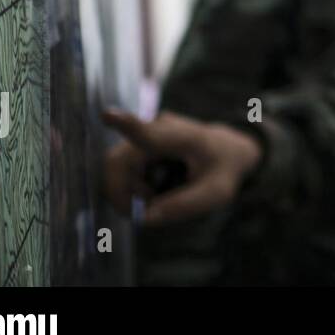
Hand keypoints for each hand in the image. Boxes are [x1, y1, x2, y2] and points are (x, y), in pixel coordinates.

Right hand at [102, 109, 263, 225]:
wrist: (227, 150)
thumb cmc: (223, 170)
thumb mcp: (216, 193)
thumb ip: (185, 205)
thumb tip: (146, 219)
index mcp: (182, 137)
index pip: (150, 133)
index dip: (126, 125)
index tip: (107, 115)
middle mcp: (158, 129)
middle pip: (117, 163)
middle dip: (121, 195)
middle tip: (138, 214)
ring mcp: (145, 134)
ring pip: (116, 171)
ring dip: (128, 194)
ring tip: (155, 199)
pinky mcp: (137, 145)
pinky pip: (120, 172)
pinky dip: (130, 190)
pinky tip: (152, 192)